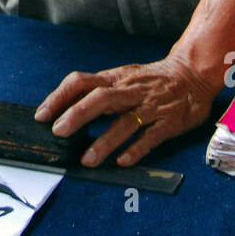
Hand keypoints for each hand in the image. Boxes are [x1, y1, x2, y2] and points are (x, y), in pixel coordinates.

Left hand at [34, 53, 222, 165]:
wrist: (192, 73)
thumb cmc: (151, 79)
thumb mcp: (123, 78)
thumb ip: (99, 91)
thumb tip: (66, 108)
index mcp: (115, 79)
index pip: (82, 82)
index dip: (60, 97)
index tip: (42, 115)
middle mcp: (130, 91)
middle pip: (101, 99)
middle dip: (78, 115)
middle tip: (59, 132)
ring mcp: (150, 106)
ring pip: (125, 122)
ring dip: (104, 141)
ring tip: (87, 160)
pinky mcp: (168, 122)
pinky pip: (150, 136)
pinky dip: (136, 149)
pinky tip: (123, 162)